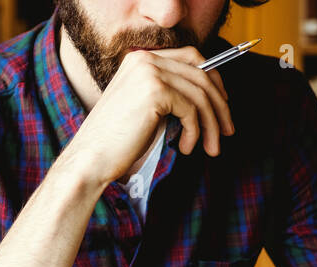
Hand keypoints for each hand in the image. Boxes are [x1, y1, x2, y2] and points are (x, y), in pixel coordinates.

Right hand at [60, 46, 233, 186]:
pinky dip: (195, 132)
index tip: (222, 105)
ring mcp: (149, 72)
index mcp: (140, 59)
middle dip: (220, 105)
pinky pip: (191, 109)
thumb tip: (209, 99)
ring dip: (212, 124)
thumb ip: (169, 95)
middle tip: (226, 130)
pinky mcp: (155, 91)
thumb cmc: (116, 142)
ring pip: (201, 93)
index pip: (192, 57)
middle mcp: (145, 59)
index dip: (213, 79)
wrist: (90, 159)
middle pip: (202, 73)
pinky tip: (185, 148)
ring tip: (211, 147)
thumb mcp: (145, 109)